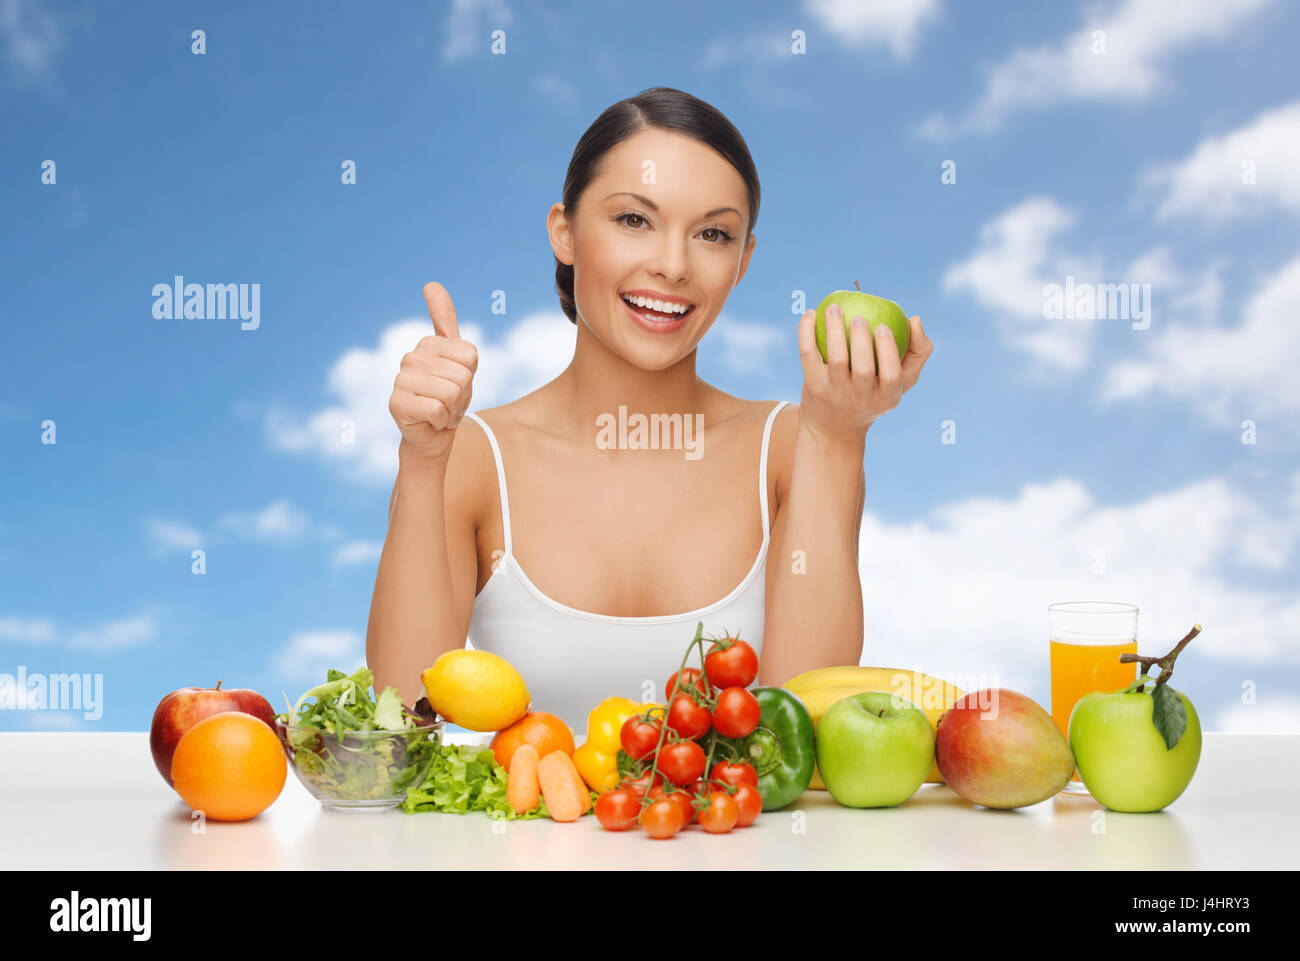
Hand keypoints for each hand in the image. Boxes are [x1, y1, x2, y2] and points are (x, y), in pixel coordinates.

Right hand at [388, 282, 478, 461]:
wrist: (433, 434)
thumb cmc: (449, 396)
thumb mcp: (458, 358)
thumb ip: (446, 322)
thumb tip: (431, 283)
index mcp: (427, 345)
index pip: (470, 355)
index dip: (470, 375)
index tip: (456, 383)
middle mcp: (410, 358)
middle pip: (462, 375)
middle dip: (462, 395)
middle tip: (448, 402)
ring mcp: (400, 381)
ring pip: (451, 393)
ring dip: (452, 410)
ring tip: (440, 411)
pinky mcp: (397, 404)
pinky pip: (437, 410)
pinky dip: (441, 421)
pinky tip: (430, 421)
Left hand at [796, 304, 932, 443]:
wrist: (834, 427)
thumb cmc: (874, 393)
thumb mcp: (901, 382)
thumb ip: (917, 351)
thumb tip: (915, 319)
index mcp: (887, 397)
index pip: (892, 375)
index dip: (888, 350)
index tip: (883, 326)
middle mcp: (861, 399)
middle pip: (864, 369)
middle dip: (862, 339)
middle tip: (859, 317)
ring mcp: (836, 395)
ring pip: (836, 359)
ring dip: (834, 330)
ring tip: (834, 308)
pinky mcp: (813, 387)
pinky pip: (809, 355)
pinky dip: (807, 333)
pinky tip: (810, 313)